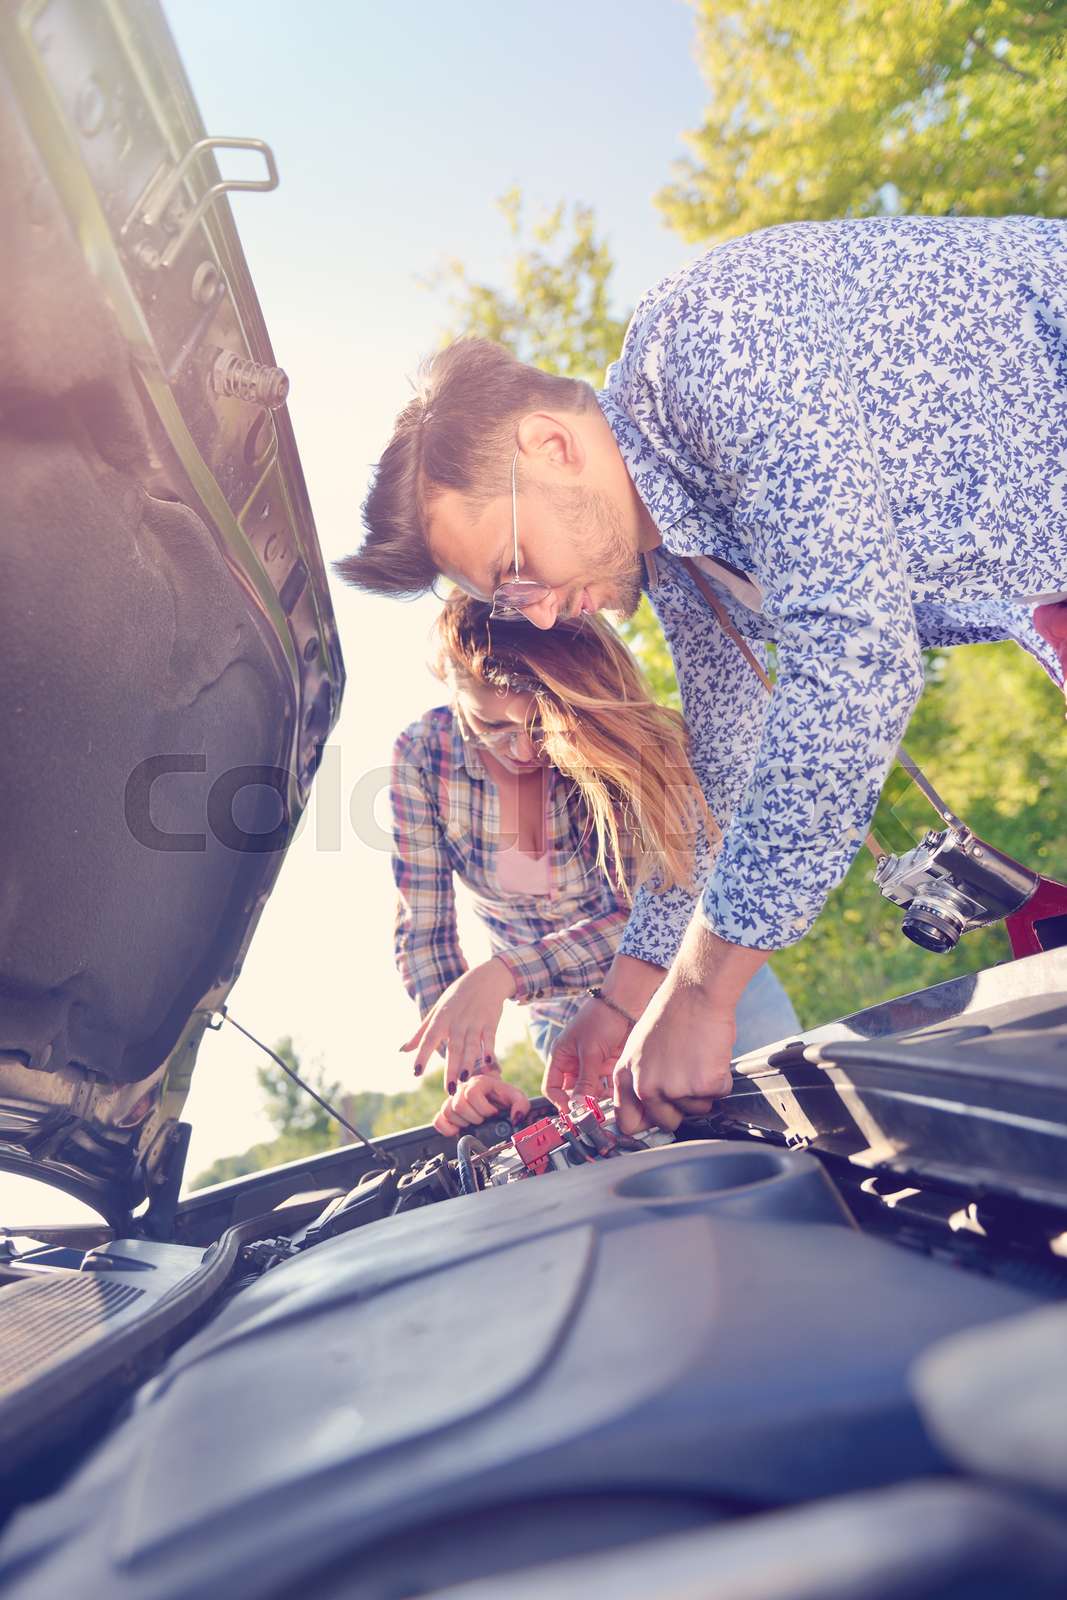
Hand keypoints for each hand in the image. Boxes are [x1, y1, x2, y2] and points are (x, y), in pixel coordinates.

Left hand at [401, 959, 514, 1088]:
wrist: (485, 979)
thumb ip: (420, 1032)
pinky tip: (490, 1062)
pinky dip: (490, 1049)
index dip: (422, 1055)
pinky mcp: (491, 1021)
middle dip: (450, 1068)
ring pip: (471, 1045)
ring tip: (464, 1080)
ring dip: (469, 1062)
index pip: (429, 1039)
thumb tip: (402, 1050)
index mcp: (441, 1018)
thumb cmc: (456, 997)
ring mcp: (475, 1021)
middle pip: (453, 1047)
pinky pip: (490, 1037)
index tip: (415, 1073)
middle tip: (448, 1090)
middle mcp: (457, 1021)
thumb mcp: (436, 1011)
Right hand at [434, 1070, 530, 1136]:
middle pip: (458, 1104)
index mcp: (479, 1082)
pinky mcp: (446, 1113)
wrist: (495, 1099)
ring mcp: (453, 1100)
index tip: (494, 1113)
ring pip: (447, 1111)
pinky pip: (438, 1121)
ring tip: (474, 1122)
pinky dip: (447, 1129)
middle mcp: (463, 1089)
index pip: (472, 1094)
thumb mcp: (517, 1098)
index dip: (484, 1108)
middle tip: (483, 1119)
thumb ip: (521, 1105)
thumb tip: (515, 1118)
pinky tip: (458, 1130)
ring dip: (463, 1122)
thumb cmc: (504, 1098)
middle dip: (474, 1117)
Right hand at [543, 955, 663, 1110]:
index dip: (560, 1101)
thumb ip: (585, 1080)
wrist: (627, 1004)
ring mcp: (591, 1063)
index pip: (553, 1086)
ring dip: (598, 1096)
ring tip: (608, 1097)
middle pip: (573, 1091)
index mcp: (561, 1055)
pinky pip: (605, 1084)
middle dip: (582, 1101)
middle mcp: (574, 1062)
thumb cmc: (601, 1019)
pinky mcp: (607, 1064)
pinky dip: (610, 1089)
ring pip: (590, 1090)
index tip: (573, 1113)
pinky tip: (616, 1089)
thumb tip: (578, 1106)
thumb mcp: (590, 1052)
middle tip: (593, 1111)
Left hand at [613, 984, 735, 1133]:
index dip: (647, 1123)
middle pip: (667, 1122)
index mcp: (627, 1075)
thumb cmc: (673, 1013)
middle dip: (681, 1109)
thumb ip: (641, 1077)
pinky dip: (721, 1079)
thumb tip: (649, 1106)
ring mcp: (674, 1088)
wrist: (696, 992)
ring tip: (699, 1057)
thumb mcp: (640, 1047)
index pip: (628, 1123)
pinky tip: (712, 1054)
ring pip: (696, 1110)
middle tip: (688, 1078)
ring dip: (703, 1090)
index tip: (659, 1120)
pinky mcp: (703, 1085)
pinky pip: (718, 1096)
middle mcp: (646, 1086)